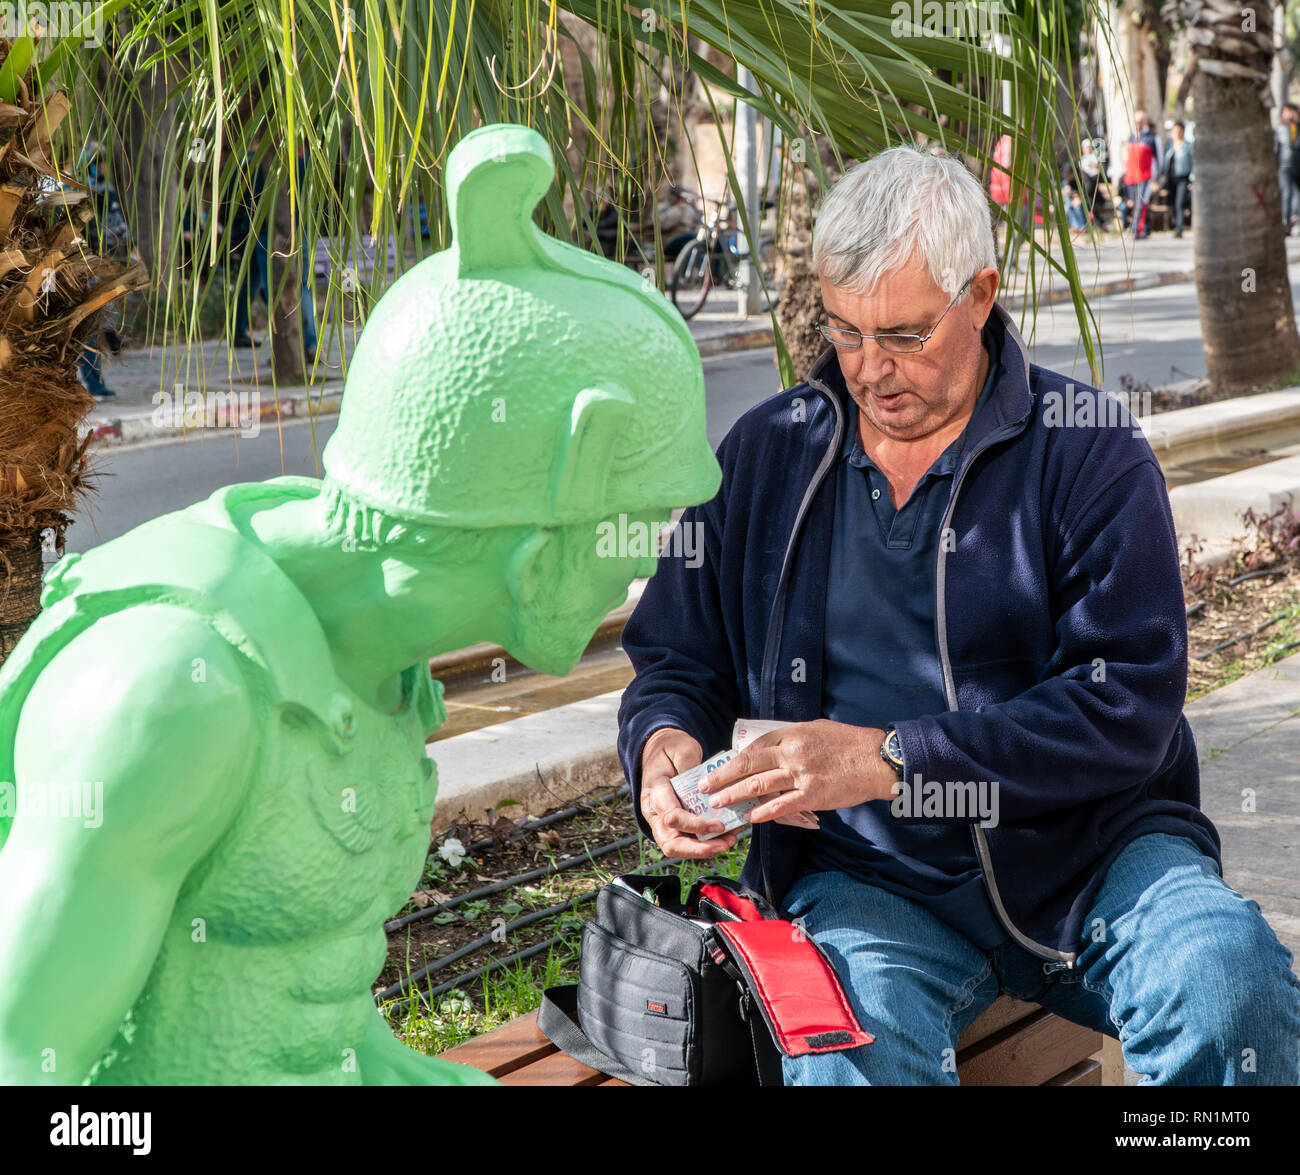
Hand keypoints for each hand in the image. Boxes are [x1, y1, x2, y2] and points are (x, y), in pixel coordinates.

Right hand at [639, 727, 738, 858]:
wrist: (658, 750)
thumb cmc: (670, 749)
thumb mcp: (682, 748)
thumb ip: (691, 765)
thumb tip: (705, 786)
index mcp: (654, 792)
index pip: (672, 817)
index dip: (696, 825)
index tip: (719, 824)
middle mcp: (654, 812)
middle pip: (670, 843)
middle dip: (698, 849)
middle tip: (724, 844)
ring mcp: (660, 820)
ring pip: (677, 848)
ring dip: (704, 850)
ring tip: (729, 842)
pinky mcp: (672, 824)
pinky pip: (686, 841)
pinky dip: (705, 843)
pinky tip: (725, 836)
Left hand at [700, 720, 897, 824]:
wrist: (877, 759)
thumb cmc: (849, 742)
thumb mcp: (817, 729)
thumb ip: (793, 737)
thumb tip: (771, 747)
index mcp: (792, 734)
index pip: (755, 746)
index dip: (735, 759)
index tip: (721, 768)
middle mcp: (792, 752)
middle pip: (749, 765)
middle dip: (723, 777)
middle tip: (705, 786)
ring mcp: (801, 775)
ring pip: (759, 786)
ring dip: (734, 795)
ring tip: (718, 803)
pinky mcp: (813, 795)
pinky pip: (782, 806)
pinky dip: (764, 813)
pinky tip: (750, 818)